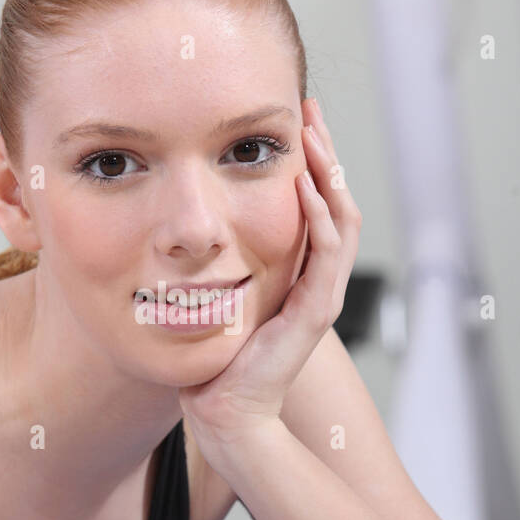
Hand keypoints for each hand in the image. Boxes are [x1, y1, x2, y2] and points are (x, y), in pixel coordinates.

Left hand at [178, 98, 361, 453]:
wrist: (225, 410)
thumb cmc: (213, 359)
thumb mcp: (211, 293)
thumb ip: (209, 261)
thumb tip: (178, 223)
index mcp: (297, 271)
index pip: (316, 202)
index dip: (307, 160)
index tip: (290, 120)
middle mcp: (316, 278)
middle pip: (336, 200)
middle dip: (323, 151)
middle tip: (308, 108)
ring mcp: (321, 293)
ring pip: (341, 218)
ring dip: (327, 171)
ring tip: (311, 133)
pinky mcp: (316, 310)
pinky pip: (327, 252)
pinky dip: (319, 214)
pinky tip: (304, 183)